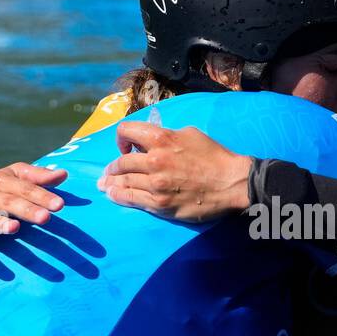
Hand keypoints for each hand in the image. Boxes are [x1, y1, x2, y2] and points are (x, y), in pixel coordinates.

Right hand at [0, 162, 66, 248]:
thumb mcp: (10, 179)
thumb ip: (36, 177)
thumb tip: (63, 173)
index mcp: (1, 181)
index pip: (24, 187)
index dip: (42, 195)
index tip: (60, 205)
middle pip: (8, 201)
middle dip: (27, 210)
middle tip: (46, 218)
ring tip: (14, 228)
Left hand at [97, 122, 252, 222]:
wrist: (231, 182)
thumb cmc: (214, 156)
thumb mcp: (189, 133)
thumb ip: (165, 136)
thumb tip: (148, 142)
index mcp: (161, 139)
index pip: (126, 131)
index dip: (121, 138)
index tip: (125, 146)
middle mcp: (154, 161)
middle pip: (121, 162)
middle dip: (113, 167)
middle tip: (110, 171)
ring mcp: (156, 185)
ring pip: (123, 182)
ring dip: (111, 183)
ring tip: (105, 184)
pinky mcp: (160, 204)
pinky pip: (132, 200)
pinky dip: (119, 196)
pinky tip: (114, 195)